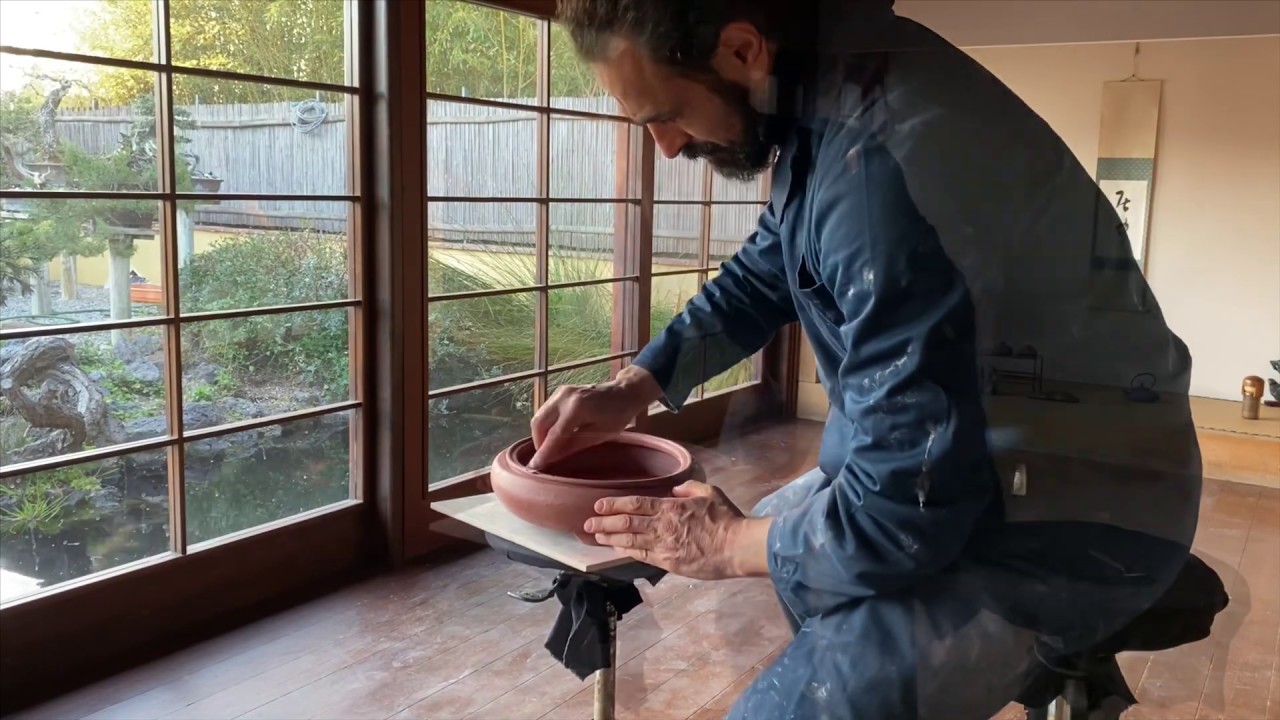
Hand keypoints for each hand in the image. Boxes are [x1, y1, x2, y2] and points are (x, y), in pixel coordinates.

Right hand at [529, 365, 661, 468]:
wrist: (624, 392)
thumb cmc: (617, 415)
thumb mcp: (599, 435)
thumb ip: (573, 445)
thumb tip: (552, 458)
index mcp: (577, 408)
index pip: (553, 434)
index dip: (543, 452)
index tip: (534, 467)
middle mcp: (564, 397)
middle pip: (539, 422)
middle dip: (539, 442)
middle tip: (545, 458)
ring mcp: (561, 391)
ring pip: (540, 416)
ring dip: (540, 433)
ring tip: (550, 448)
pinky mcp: (560, 391)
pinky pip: (546, 410)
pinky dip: (546, 424)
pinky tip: (554, 435)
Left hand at [584, 481, 771, 579]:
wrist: (737, 547)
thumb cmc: (726, 519)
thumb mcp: (709, 492)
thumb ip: (689, 488)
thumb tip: (673, 490)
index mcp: (671, 507)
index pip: (635, 504)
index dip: (614, 504)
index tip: (598, 505)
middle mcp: (662, 526)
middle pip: (626, 522)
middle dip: (604, 523)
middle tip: (587, 524)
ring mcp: (663, 546)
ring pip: (629, 540)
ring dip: (610, 538)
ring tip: (596, 536)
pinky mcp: (668, 563)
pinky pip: (642, 556)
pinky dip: (626, 551)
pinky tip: (616, 548)